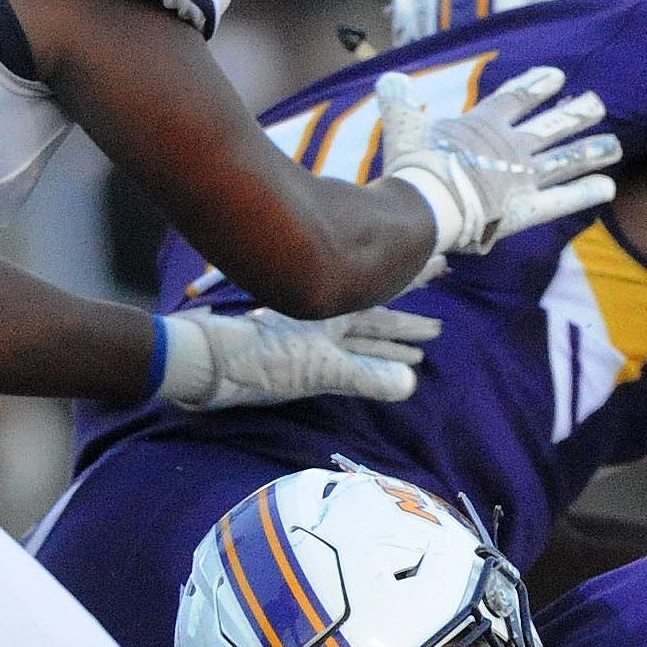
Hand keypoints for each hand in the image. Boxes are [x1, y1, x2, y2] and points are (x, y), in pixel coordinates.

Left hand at [155, 304, 440, 408]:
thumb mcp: (317, 372)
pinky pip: (346, 350)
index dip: (414, 279)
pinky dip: (367, 355)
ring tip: (420, 348)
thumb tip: (411, 384)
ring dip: (390, 340)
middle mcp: (326, 318)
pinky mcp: (298, 355)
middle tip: (439, 324)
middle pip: (378, 314)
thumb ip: (363, 377)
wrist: (205, 364)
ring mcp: (311, 336)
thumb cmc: (257, 362)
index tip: (441, 262)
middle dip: (408, 318)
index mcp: (335, 312)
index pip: (386, 293)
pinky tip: (374, 363)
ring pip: (362, 333)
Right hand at [375, 65, 621, 267]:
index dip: (534, 85)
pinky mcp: (525, 209)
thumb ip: (399, 102)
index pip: (513, 98)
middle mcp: (508, 149)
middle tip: (597, 103)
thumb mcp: (402, 126)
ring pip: (564, 160)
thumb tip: (388, 78)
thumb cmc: (411, 166)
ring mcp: (521, 178)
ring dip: (591, 151)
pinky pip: (562, 200)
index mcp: (480, 127)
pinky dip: (584, 193)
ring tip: (615, 145)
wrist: (424, 202)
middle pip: (549, 125)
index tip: (555, 75)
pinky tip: (609, 189)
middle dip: (574, 114)